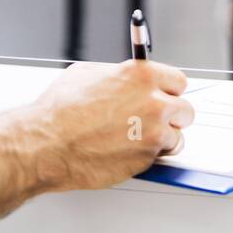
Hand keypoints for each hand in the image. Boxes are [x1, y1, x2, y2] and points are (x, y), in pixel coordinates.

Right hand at [30, 59, 194, 191]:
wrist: (47, 143)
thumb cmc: (61, 110)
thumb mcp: (88, 73)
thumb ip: (118, 75)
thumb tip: (125, 77)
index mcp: (142, 76)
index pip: (178, 81)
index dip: (169, 90)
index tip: (165, 95)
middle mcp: (154, 103)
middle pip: (185, 110)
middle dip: (172, 116)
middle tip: (155, 120)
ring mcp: (154, 133)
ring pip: (176, 137)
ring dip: (162, 139)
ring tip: (137, 138)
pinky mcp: (147, 159)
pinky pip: (159, 157)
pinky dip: (147, 156)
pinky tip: (126, 150)